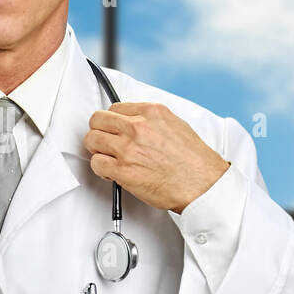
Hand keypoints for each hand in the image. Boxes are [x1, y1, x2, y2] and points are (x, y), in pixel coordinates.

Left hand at [83, 102, 230, 213]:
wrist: (202, 185)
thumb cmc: (194, 160)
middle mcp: (138, 127)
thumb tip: (133, 122)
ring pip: (92, 140)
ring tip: (109, 158)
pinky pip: (96, 163)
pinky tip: (112, 172)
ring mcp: (128, 148)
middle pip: (97, 120)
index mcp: (151, 112)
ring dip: (98, 150)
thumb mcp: (176, 125)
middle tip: (105, 143)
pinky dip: (101, 169)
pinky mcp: (123, 170)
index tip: (113, 130)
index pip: (114, 108)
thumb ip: (151, 120)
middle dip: (99, 132)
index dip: (112, 122)